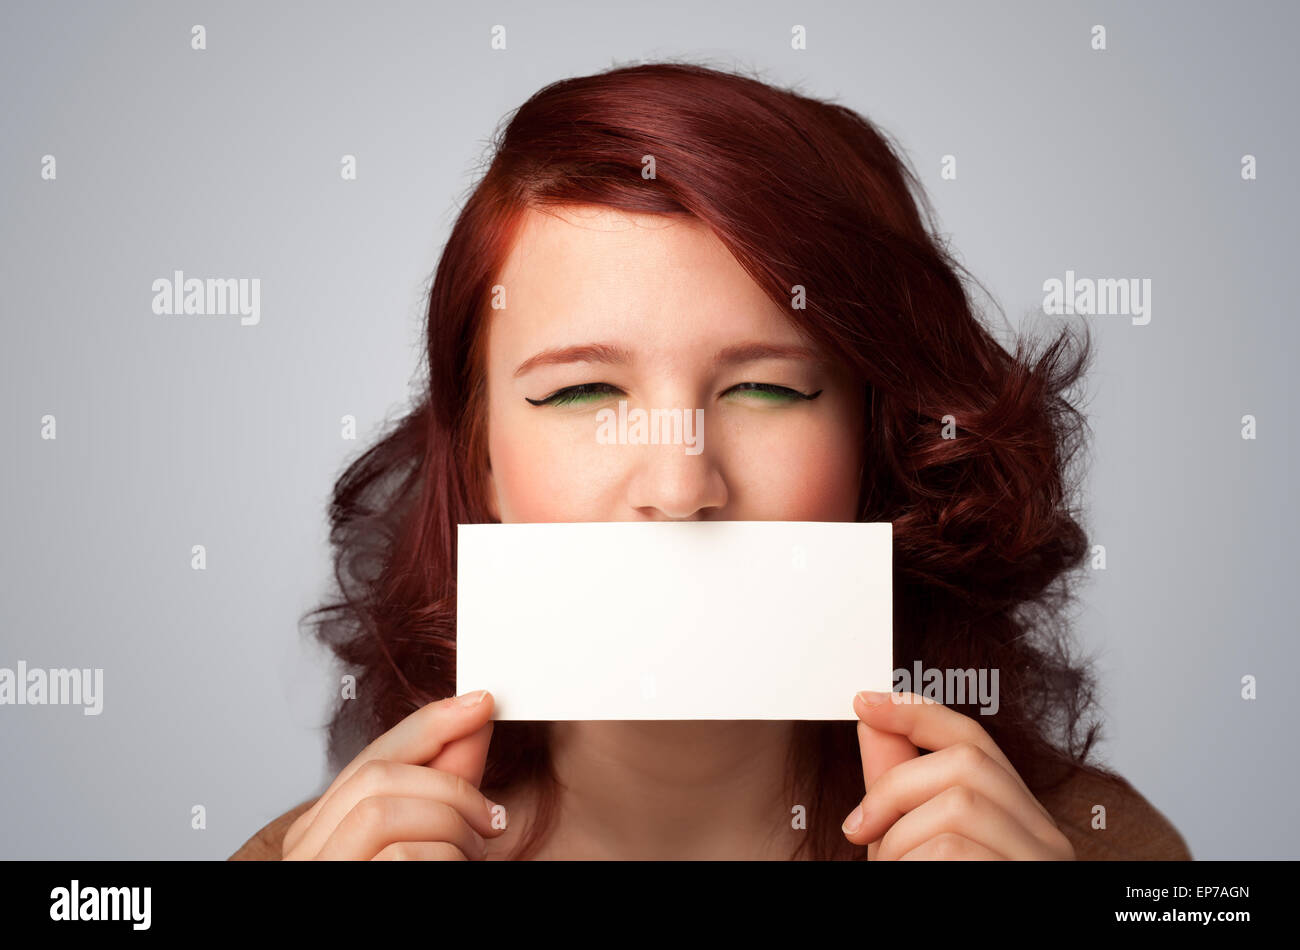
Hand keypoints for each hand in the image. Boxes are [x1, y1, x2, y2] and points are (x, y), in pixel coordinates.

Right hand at [281, 689, 504, 859]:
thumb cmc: (412, 881)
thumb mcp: (431, 835)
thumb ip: (446, 783)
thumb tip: (474, 714)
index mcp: (322, 828)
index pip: (370, 758)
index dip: (430, 724)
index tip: (482, 702)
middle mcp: (305, 849)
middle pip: (375, 776)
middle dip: (449, 787)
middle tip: (491, 820)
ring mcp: (318, 870)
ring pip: (382, 812)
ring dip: (450, 825)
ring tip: (475, 854)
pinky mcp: (339, 888)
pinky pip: (400, 854)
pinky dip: (446, 858)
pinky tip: (457, 871)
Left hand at [842, 690, 1075, 859]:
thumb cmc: (935, 897)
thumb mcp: (906, 843)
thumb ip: (896, 787)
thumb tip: (872, 717)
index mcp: (1017, 817)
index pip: (974, 740)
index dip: (917, 712)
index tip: (864, 701)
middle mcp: (1044, 834)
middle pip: (965, 763)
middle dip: (895, 788)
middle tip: (859, 829)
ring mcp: (1043, 861)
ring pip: (957, 806)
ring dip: (899, 840)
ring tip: (892, 870)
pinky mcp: (1031, 882)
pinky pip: (951, 851)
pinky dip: (912, 866)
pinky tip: (913, 881)